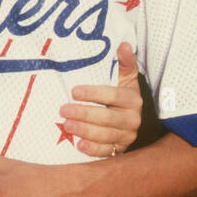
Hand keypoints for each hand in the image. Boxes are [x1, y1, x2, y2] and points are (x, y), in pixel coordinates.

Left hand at [59, 41, 140, 156]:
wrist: (132, 125)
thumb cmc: (121, 99)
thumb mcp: (126, 81)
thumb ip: (125, 64)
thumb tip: (123, 44)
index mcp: (133, 99)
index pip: (113, 96)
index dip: (94, 93)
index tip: (74, 91)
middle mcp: (133, 119)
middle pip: (107, 117)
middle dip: (84, 114)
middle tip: (63, 110)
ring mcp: (127, 137)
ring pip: (105, 135)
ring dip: (85, 131)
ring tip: (66, 125)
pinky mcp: (119, 150)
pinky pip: (106, 152)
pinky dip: (92, 149)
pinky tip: (78, 145)